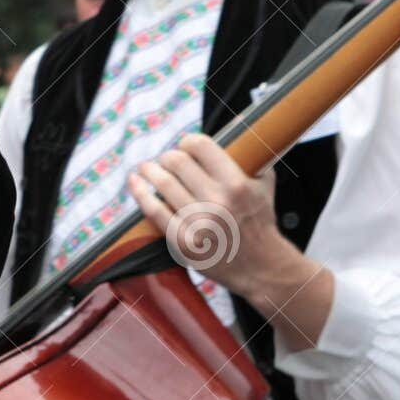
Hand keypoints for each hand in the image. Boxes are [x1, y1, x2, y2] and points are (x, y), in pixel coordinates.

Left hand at [128, 134, 297, 301]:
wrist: (262, 266)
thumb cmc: (260, 222)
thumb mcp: (264, 185)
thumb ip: (251, 158)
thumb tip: (236, 132)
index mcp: (237, 183)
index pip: (199, 146)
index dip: (187, 142)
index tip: (184, 146)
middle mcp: (218, 201)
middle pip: (176, 162)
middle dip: (166, 157)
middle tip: (165, 161)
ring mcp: (199, 223)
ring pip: (162, 183)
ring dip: (149, 171)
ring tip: (145, 169)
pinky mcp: (184, 242)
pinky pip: (154, 211)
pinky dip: (140, 193)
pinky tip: (135, 183)